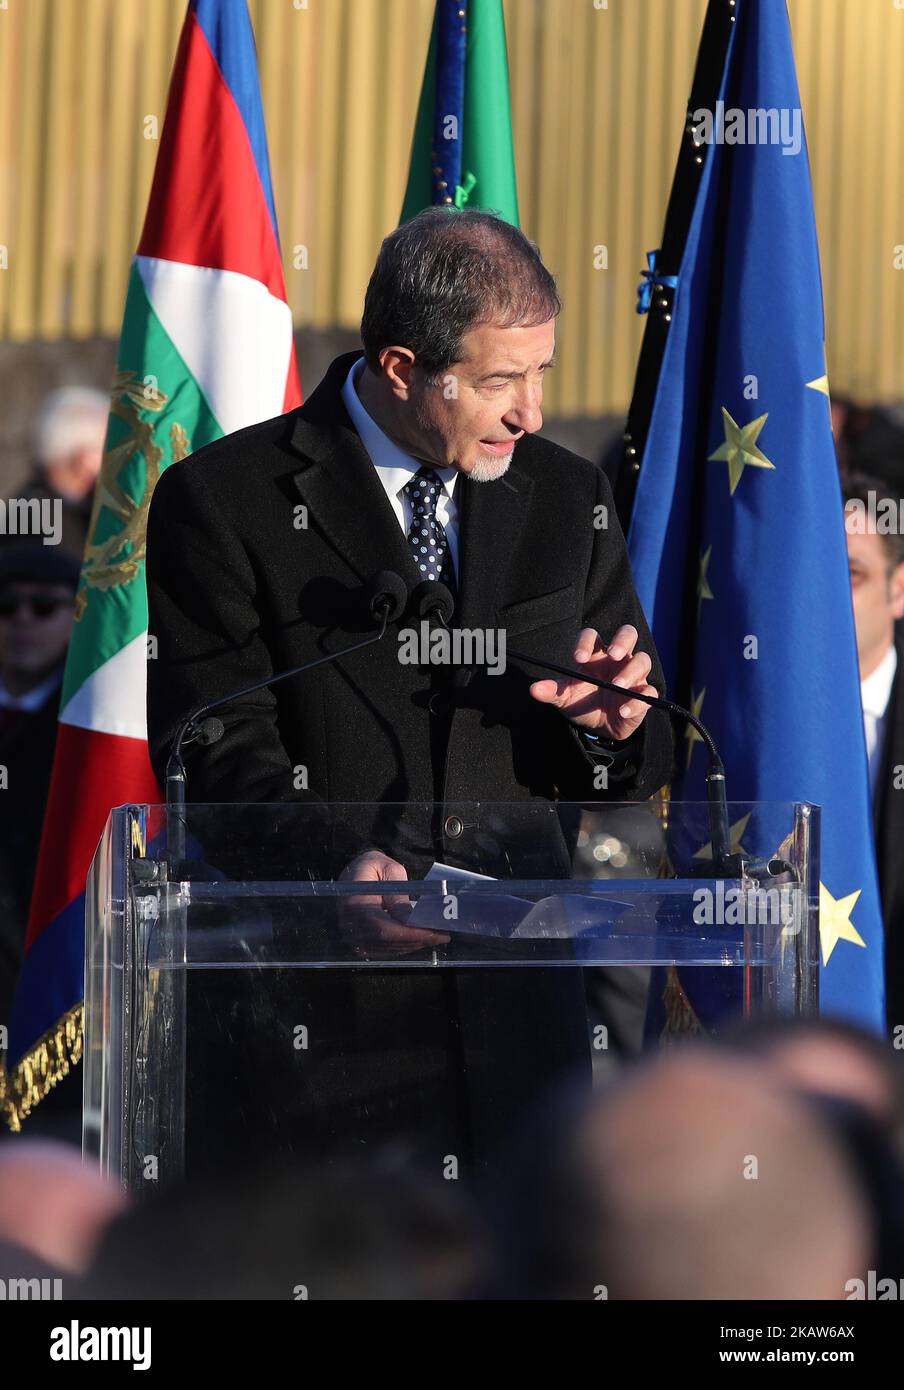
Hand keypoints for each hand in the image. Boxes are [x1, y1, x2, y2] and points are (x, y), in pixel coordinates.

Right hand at [338, 850, 450, 957]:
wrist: (353, 872)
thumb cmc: (371, 867)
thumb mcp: (388, 870)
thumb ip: (398, 894)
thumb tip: (411, 919)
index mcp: (354, 903)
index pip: (383, 927)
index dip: (409, 933)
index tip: (432, 932)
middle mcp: (350, 924)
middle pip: (387, 941)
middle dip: (417, 940)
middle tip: (442, 936)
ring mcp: (353, 935)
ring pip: (387, 948)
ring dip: (413, 944)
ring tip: (437, 937)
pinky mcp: (360, 940)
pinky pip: (384, 949)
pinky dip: (404, 945)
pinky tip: (421, 938)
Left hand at [528, 624, 657, 740]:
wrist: (597, 728)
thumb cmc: (581, 703)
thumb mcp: (564, 699)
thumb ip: (552, 692)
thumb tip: (534, 689)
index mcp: (596, 654)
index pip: (593, 636)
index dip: (586, 642)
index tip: (579, 657)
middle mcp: (617, 660)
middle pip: (628, 634)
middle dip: (622, 641)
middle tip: (613, 654)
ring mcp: (633, 675)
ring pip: (642, 660)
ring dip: (630, 672)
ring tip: (616, 685)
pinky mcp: (643, 695)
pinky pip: (648, 693)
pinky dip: (637, 701)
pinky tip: (623, 710)